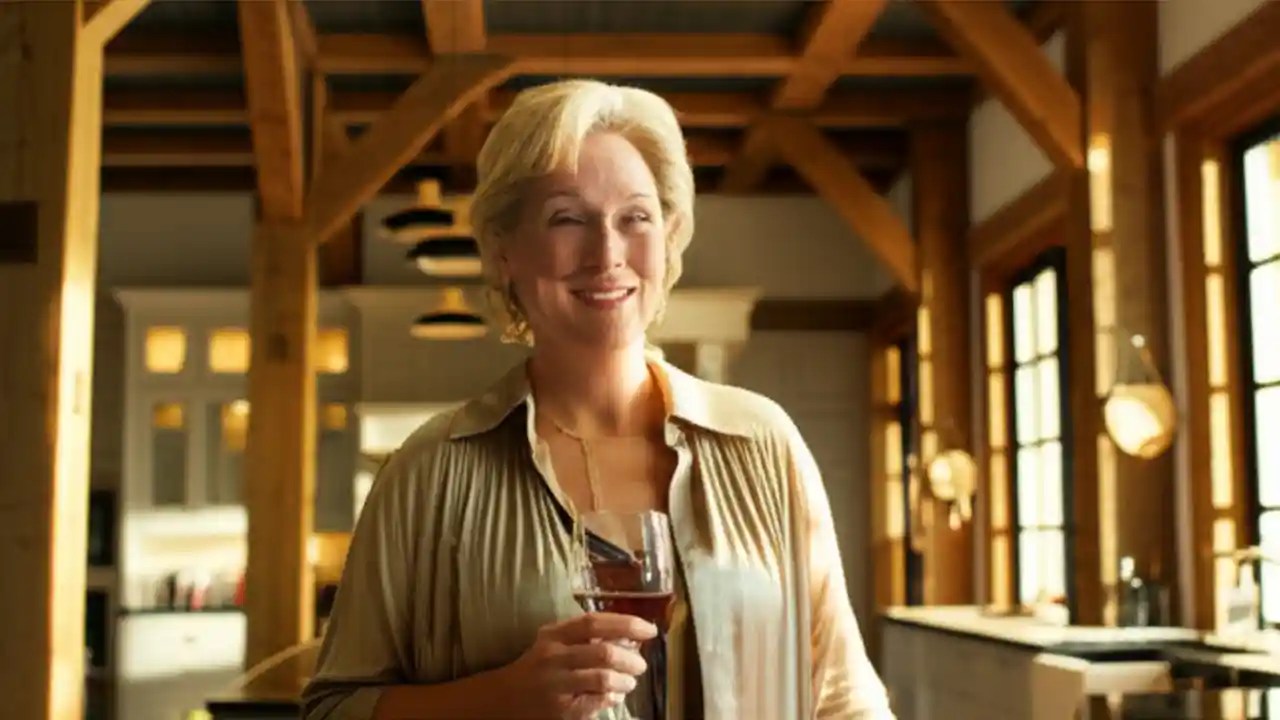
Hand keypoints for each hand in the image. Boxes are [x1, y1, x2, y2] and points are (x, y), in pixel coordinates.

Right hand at [497, 612, 657, 718]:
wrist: (503, 698)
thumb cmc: (538, 665)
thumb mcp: (555, 642)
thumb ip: (587, 636)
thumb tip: (629, 638)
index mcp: (554, 634)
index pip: (594, 623)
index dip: (626, 624)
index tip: (649, 629)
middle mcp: (553, 656)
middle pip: (604, 653)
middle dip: (631, 659)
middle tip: (641, 664)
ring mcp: (556, 685)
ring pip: (603, 679)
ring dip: (625, 680)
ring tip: (630, 682)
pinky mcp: (560, 710)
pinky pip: (596, 702)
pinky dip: (612, 697)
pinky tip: (614, 695)